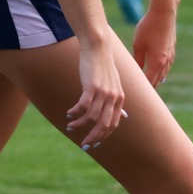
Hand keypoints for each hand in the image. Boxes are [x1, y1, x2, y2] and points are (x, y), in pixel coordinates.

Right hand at [66, 27, 126, 149]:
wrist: (98, 48)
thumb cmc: (103, 67)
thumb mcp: (114, 85)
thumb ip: (117, 102)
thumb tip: (123, 118)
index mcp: (120, 99)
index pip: (113, 124)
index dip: (104, 136)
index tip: (94, 143)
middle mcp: (113, 98)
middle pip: (104, 125)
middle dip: (94, 137)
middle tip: (84, 145)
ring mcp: (103, 92)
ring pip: (91, 117)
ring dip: (80, 124)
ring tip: (71, 126)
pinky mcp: (92, 87)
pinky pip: (83, 106)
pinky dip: (75, 113)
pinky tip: (69, 114)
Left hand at [130, 7, 176, 87]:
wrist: (164, 13)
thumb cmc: (148, 28)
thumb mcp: (138, 44)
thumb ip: (138, 60)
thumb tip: (137, 72)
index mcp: (157, 63)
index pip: (149, 83)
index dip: (142, 90)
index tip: (135, 95)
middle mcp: (165, 63)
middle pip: (157, 81)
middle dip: (149, 88)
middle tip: (140, 95)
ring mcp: (170, 56)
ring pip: (163, 74)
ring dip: (155, 80)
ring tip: (147, 86)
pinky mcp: (172, 50)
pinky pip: (166, 66)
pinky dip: (160, 71)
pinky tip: (155, 71)